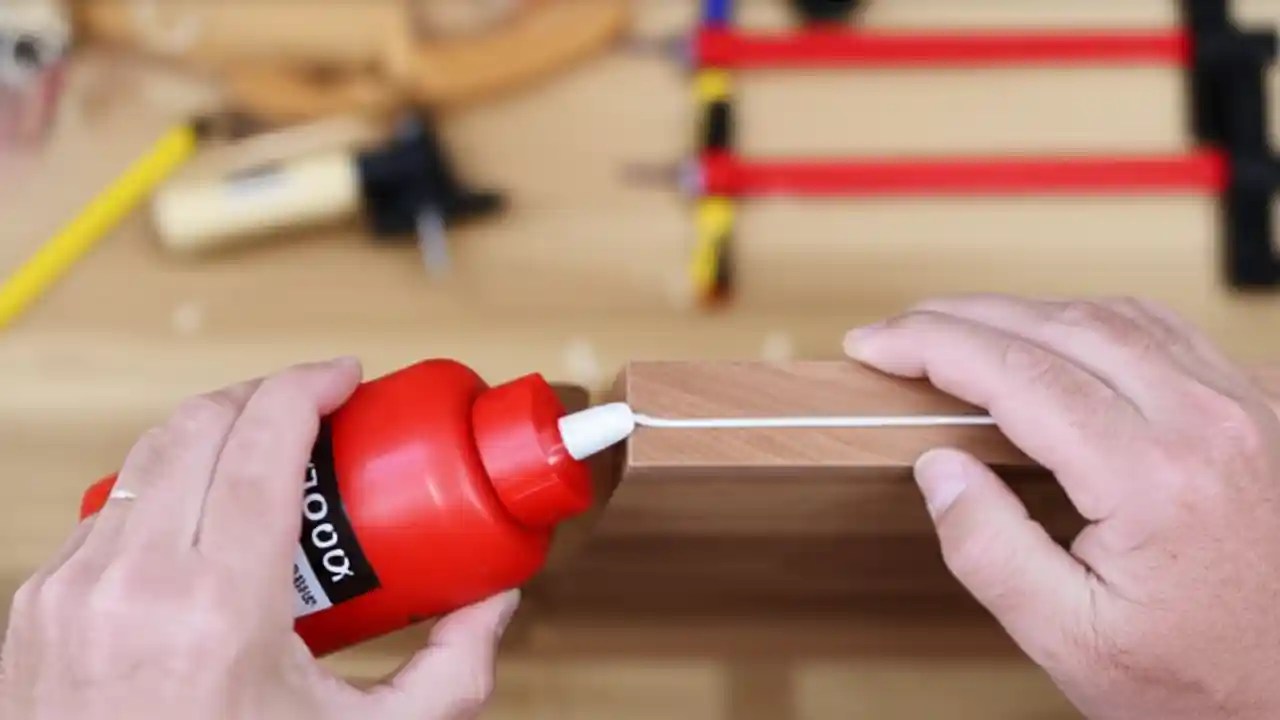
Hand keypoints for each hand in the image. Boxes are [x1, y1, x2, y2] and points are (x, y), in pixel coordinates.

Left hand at [0, 358, 516, 719]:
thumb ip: (450, 673)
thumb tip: (492, 601)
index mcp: (218, 608)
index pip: (263, 440)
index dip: (310, 385)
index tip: (345, 377)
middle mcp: (134, 584)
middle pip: (202, 423)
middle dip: (266, 395)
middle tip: (317, 412)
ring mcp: (76, 590)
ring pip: (148, 455)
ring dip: (214, 434)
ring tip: (265, 460)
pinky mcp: (41, 602)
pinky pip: (110, 509)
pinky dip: (164, 490)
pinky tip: (204, 522)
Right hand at [846, 295, 1279, 719]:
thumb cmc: (1206, 679)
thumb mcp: (1074, 642)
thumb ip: (991, 551)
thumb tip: (937, 466)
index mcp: (1155, 478)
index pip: (1015, 374)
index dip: (930, 346)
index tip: (875, 344)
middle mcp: (1207, 421)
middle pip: (1057, 326)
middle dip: (961, 317)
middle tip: (898, 332)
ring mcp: (1243, 404)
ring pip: (1111, 314)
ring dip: (1023, 313)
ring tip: (959, 335)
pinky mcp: (1260, 405)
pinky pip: (1163, 331)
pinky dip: (1090, 321)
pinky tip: (1054, 339)